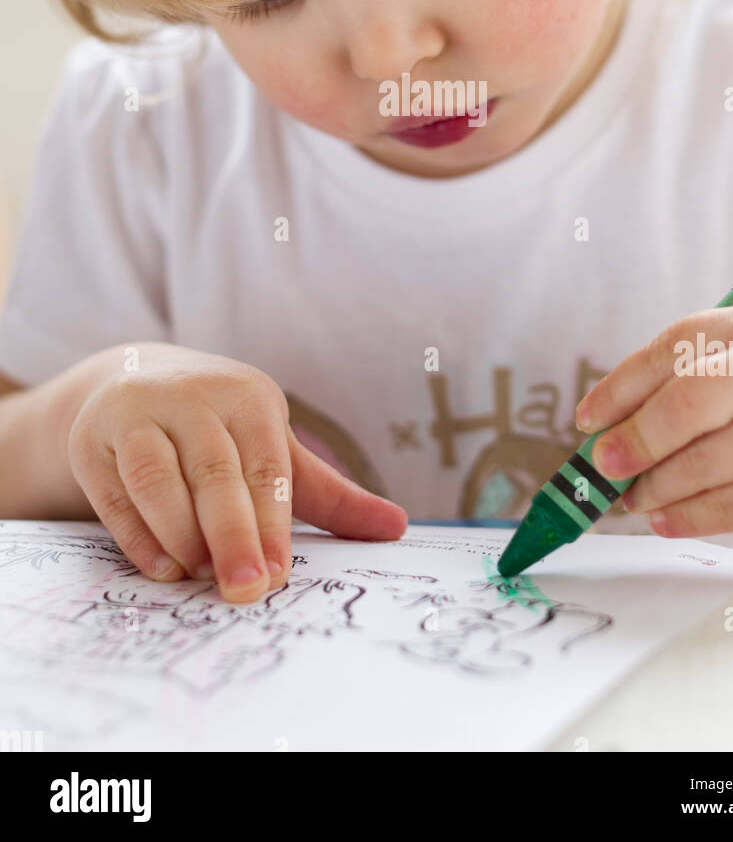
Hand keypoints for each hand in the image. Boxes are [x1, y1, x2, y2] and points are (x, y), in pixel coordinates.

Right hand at [67, 345, 406, 601]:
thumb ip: (330, 495)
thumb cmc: (221, 430)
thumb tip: (398, 529)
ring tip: (202, 578)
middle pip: (215, 473)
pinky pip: (115, 494)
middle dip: (233, 536)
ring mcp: (136, 412)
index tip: (279, 578)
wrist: (132, 384)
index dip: (272, 524)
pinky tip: (164, 569)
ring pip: (158, 479)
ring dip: (182, 536)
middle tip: (245, 591)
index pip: (265, 464)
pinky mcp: (92, 439)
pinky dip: (138, 537)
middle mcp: (193, 395)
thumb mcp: (274, 449)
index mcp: (248, 396)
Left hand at [574, 299, 732, 537]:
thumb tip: (620, 417)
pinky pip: (728, 509)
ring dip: (652, 488)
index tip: (587, 419)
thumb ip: (704, 367)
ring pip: (697, 467)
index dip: (618, 389)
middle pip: (679, 411)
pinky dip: (686, 518)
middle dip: (630, 443)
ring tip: (632, 497)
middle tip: (603, 466)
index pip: (670, 352)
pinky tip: (664, 520)